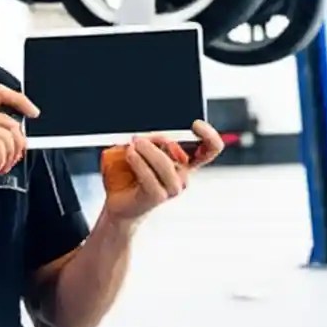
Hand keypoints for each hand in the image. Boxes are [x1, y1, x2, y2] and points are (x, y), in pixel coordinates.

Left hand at [100, 120, 223, 224]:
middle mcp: (182, 174)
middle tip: (139, 138)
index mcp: (183, 160)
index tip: (196, 125)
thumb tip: (158, 138)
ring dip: (148, 152)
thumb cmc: (126, 172)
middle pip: (184, 154)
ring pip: (166, 166)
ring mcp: (172, 187)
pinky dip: (139, 163)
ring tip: (133, 146)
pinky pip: (151, 179)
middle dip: (161, 140)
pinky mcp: (157, 197)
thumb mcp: (137, 148)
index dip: (209, 136)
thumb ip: (150, 140)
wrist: (116, 201)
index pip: (209, 148)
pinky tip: (130, 155)